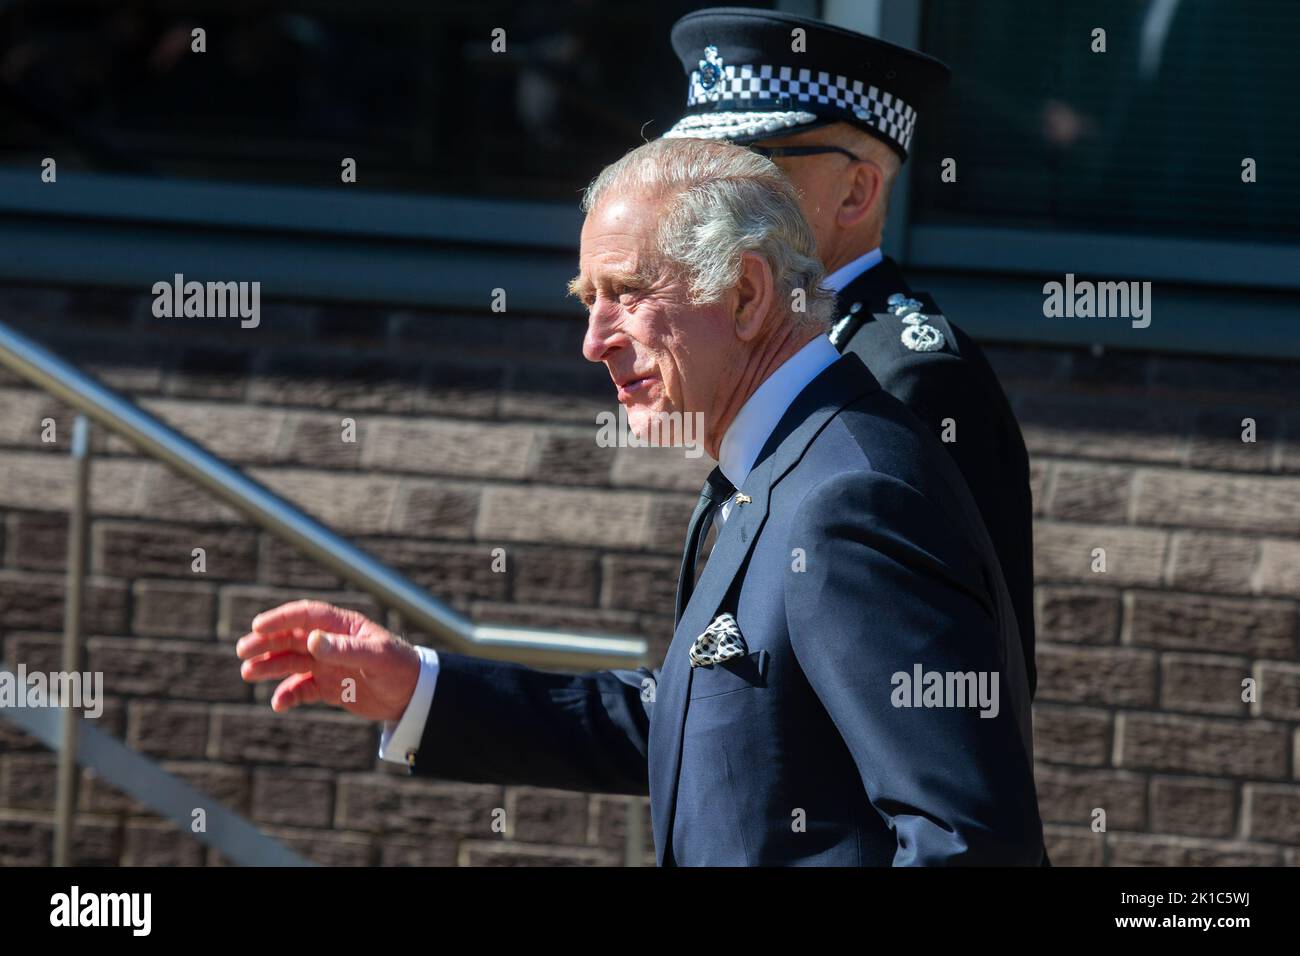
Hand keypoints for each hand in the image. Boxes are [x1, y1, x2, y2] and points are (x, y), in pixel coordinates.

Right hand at [236, 600, 419, 721]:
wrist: (414, 697)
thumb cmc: (400, 667)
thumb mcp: (376, 657)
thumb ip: (344, 649)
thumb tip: (311, 640)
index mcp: (343, 626)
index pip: (307, 615)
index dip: (281, 618)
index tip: (258, 626)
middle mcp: (331, 643)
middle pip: (292, 638)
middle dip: (266, 643)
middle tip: (242, 650)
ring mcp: (327, 665)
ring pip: (291, 662)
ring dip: (269, 666)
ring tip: (247, 672)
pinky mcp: (328, 687)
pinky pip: (301, 689)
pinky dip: (288, 695)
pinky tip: (279, 703)